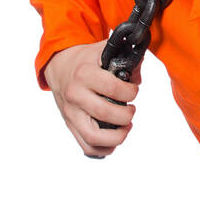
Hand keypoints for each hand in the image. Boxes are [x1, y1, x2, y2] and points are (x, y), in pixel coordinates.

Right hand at [44, 40, 140, 156]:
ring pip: (94, 137)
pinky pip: (87, 147)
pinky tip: (114, 138)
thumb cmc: (84, 61)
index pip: (113, 88)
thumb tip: (140, 71)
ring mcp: (71, 113)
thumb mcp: (102, 52)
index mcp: (84, 73)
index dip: (130, 92)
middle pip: (105, 113)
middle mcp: (75, 94)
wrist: (59, 66)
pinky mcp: (70, 125)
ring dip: (117, 136)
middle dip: (126, 115)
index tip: (133, 90)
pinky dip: (104, 148)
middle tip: (131, 109)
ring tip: (125, 126)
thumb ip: (125, 58)